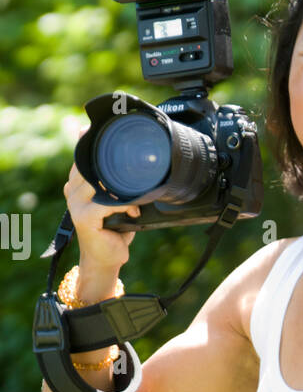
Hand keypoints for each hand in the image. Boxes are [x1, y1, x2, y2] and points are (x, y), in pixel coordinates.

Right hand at [64, 125, 140, 271]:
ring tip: (136, 204)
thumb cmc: (115, 230)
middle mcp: (73, 190)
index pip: (85, 156)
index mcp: (78, 183)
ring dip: (124, 191)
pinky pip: (107, 203)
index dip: (96, 143)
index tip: (108, 132)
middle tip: (137, 167)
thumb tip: (141, 166)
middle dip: (115, 166)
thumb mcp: (117, 202)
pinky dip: (124, 206)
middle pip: (94, 165)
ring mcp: (76, 203)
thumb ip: (120, 184)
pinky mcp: (84, 217)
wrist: (107, 259)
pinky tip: (133, 214)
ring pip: (102, 183)